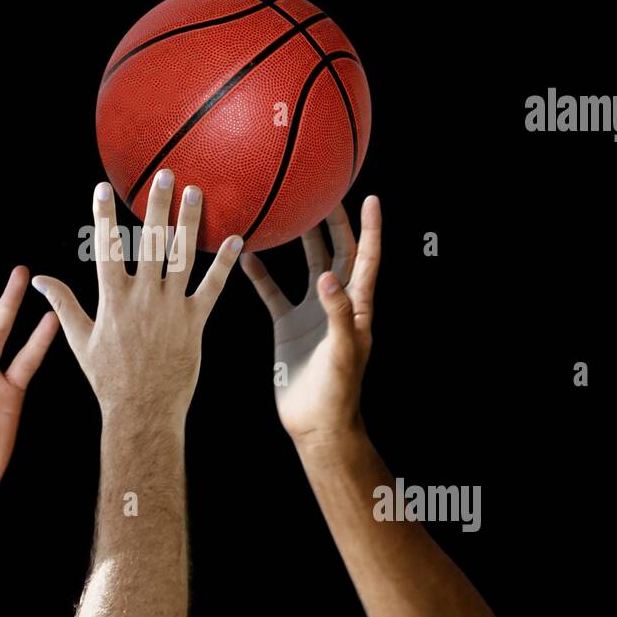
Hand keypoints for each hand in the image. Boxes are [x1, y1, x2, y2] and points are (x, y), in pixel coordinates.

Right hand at [32, 170, 242, 422]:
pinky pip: (212, 287)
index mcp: (112, 298)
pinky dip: (224, 264)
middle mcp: (142, 297)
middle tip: (166, 175)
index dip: (103, 217)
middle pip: (149, 242)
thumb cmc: (108, 378)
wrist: (142, 411)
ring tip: (197, 193)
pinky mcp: (194, 323)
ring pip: (181, 257)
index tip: (102, 188)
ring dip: (189, 223)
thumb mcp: (80, 340)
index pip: (105, 248)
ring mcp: (170, 308)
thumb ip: (62, 304)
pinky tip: (236, 240)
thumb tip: (37, 279)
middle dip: (157, 205)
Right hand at [240, 196, 381, 450]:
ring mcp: (311, 313)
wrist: (316, 424)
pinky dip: (261, 275)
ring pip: (308, 267)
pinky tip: (246, 257)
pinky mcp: (288, 326)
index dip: (371, 229)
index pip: (366, 259)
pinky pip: (273, 293)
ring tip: (291, 213)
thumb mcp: (341, 351)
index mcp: (357, 307)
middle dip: (334, 224)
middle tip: (325, 193)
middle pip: (339, 254)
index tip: (370, 199)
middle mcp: (336, 303)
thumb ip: (337, 313)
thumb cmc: (337, 392)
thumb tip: (326, 276)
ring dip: (302, 241)